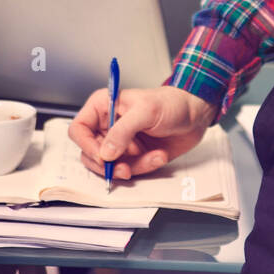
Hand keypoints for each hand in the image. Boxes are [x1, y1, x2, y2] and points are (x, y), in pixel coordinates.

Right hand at [68, 86, 219, 180]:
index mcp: (103, 107)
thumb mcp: (146, 111)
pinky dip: (145, 167)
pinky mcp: (133, 156)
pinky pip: (129, 170)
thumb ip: (122, 131)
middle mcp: (107, 126)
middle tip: (124, 169)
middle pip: (90, 154)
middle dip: (108, 165)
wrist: (195, 114)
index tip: (101, 156)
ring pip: (110, 166)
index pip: (79, 129)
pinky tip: (159, 156)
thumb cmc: (171, 103)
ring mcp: (120, 143)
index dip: (85, 145)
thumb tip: (105, 153)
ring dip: (132, 167)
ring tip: (153, 157)